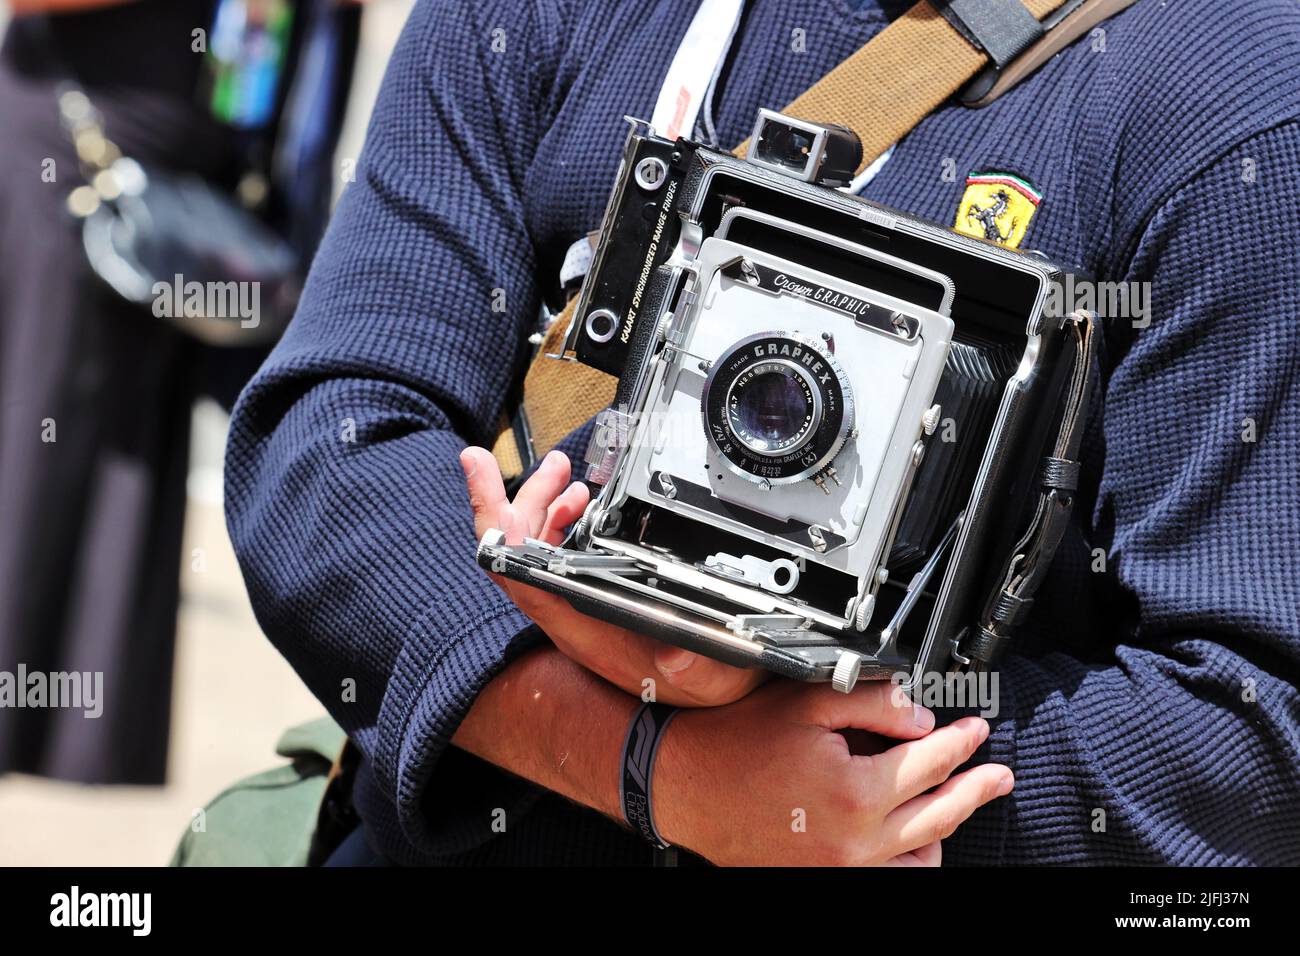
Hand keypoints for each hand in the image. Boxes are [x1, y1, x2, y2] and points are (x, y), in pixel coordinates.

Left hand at [462, 446, 766, 705]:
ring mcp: (570, 606)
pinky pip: (553, 554)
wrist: (693, 713)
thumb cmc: (693, 694)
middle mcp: (564, 613)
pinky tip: (581, 505)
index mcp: (579, 625)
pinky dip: (561, 521)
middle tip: (552, 462)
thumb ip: (696, 667)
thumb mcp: (709, 680)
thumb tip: (678, 653)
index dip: (495, 523)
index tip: (484, 478)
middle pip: (515, 548)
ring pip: (532, 548)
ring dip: (542, 504)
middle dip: (524, 496)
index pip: (516, 570)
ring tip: (566, 474)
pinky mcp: (585, 600)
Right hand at [653, 680, 1013, 865]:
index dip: (960, 742)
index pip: (931, 763)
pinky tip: (916, 841)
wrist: (687, 786)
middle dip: (976, 789)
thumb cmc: (737, 743)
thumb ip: (872, 702)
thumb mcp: (806, 703)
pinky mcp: (824, 880)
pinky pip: (889, 881)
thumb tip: (922, 715)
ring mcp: (841, 869)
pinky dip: (911, 862)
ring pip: (921, 858)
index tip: (974, 729)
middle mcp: (854, 841)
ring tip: (958, 804)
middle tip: (998, 775)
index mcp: (854, 792)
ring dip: (946, 828)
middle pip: (940, 814)